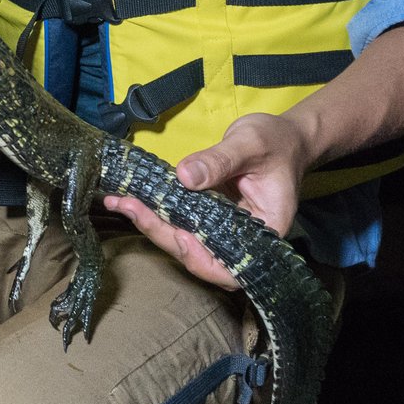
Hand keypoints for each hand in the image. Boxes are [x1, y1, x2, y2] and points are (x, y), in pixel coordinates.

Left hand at [103, 111, 312, 289]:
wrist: (284, 136)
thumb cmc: (276, 140)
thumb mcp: (250, 144)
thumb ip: (219, 161)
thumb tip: (184, 176)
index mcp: (265, 230)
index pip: (233, 267)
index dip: (202, 259)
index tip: (179, 235)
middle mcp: (244, 238)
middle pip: (200, 255)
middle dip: (162, 234)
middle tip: (129, 208)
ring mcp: (224, 228)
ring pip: (185, 240)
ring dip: (151, 224)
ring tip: (119, 203)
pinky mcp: (209, 215)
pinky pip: (181, 221)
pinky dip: (156, 212)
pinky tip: (130, 199)